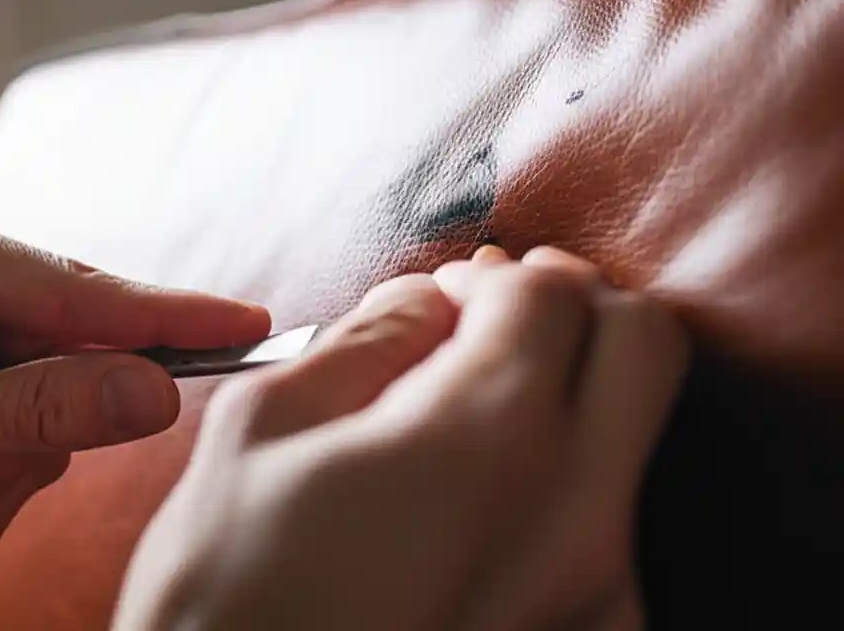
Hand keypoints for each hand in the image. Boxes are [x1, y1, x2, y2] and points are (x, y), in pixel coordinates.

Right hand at [115, 247, 687, 630]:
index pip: (552, 292)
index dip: (489, 275)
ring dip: (569, 392)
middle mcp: (574, 513)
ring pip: (635, 436)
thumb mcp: (261, 429)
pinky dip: (561, 479)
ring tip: (468, 415)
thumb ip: (364, 340)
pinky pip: (609, 523)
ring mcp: (597, 590)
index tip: (442, 297)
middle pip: (643, 346)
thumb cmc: (226, 594)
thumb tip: (424, 301)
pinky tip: (479, 500)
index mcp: (485, 438)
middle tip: (493, 321)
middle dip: (570, 308)